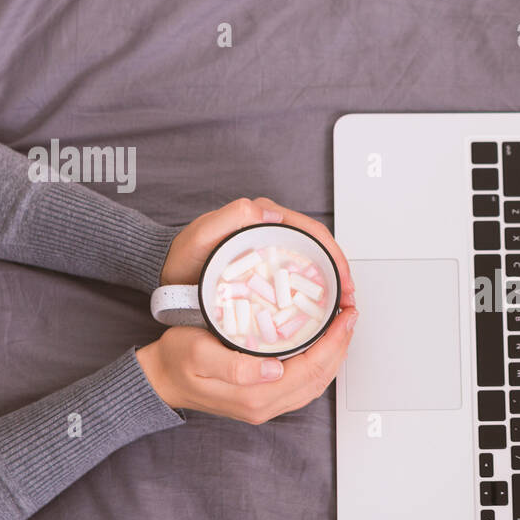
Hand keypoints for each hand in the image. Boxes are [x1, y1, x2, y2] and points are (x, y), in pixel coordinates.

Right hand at [136, 311, 357, 422]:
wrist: (160, 380)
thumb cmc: (176, 360)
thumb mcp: (197, 353)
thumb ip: (235, 367)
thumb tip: (273, 371)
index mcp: (255, 396)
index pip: (311, 368)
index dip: (334, 341)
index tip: (345, 315)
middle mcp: (266, 406)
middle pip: (320, 377)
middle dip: (340, 345)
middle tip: (350, 314)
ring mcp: (268, 406)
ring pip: (316, 383)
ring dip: (334, 355)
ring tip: (342, 327)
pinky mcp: (266, 401)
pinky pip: (305, 385)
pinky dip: (320, 364)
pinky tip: (323, 345)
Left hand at [160, 197, 355, 306]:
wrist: (171, 278)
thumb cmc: (184, 258)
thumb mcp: (201, 237)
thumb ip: (227, 219)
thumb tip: (266, 212)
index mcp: (263, 217)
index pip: (311, 231)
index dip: (332, 255)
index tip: (341, 280)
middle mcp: (272, 229)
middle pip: (320, 247)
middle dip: (340, 272)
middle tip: (348, 299)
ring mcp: (273, 248)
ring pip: (314, 262)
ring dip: (333, 282)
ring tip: (341, 306)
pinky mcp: (271, 267)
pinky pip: (301, 275)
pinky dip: (317, 290)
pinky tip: (323, 306)